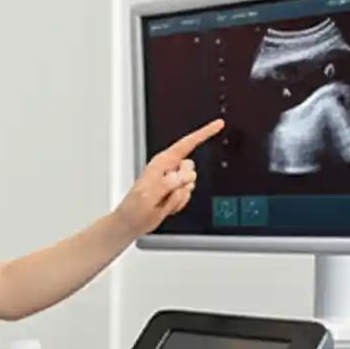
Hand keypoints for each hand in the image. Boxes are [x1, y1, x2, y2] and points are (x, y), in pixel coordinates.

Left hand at [114, 119, 223, 235]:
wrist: (131, 223)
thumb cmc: (133, 209)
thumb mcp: (148, 195)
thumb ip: (166, 184)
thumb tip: (182, 176)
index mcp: (160, 163)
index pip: (186, 144)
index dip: (203, 133)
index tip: (218, 124)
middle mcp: (167, 169)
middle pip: (191, 169)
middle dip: (182, 184)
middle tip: (165, 194)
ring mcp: (172, 181)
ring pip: (190, 185)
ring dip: (178, 197)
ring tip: (162, 202)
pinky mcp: (175, 192)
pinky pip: (187, 196)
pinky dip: (178, 204)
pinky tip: (165, 206)